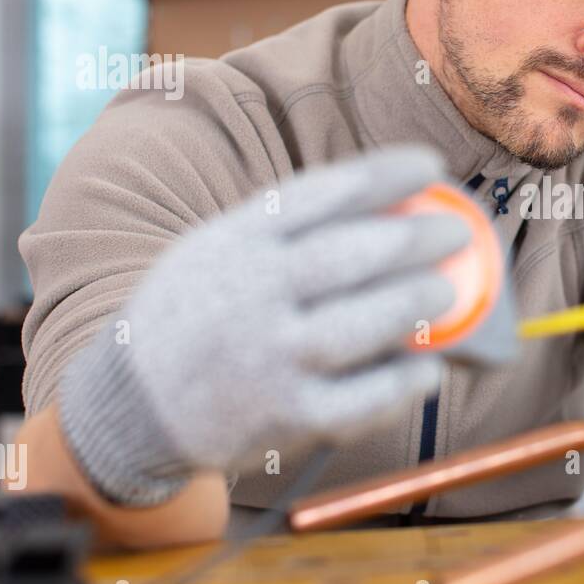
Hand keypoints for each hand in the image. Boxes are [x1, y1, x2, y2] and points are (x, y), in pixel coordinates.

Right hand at [56, 145, 469, 504]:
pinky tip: (429, 369)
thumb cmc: (195, 315)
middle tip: (456, 232)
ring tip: (447, 291)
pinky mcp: (283, 417)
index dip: (384, 177)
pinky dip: (401, 383)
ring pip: (357, 327)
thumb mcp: (217, 251)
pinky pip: (358, 399)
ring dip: (413, 304)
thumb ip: (287, 233)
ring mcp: (266, 359)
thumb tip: (390, 209)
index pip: (320, 196)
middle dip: (415, 239)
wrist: (127, 404)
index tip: (431, 165)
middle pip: (347, 257)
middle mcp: (247, 296)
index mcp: (233, 243)